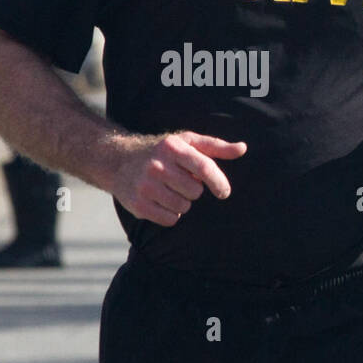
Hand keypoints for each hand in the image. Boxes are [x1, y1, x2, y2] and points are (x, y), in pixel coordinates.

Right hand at [111, 130, 246, 226]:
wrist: (119, 160)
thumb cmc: (162, 151)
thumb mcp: (187, 142)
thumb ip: (216, 147)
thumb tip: (243, 148)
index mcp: (172, 147)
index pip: (203, 167)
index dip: (218, 182)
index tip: (223, 192)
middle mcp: (157, 165)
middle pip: (194, 192)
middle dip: (192, 190)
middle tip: (180, 182)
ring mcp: (145, 186)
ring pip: (183, 207)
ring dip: (182, 203)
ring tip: (169, 191)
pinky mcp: (138, 204)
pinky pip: (170, 220)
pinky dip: (171, 215)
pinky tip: (161, 202)